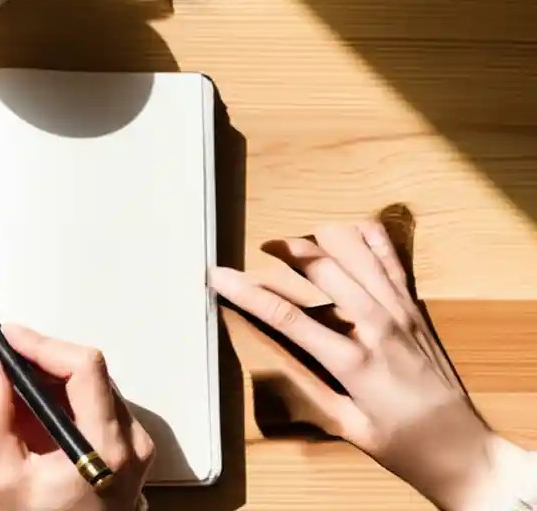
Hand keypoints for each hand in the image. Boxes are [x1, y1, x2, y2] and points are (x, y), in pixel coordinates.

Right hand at [0, 325, 152, 510]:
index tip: (12, 338)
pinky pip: (101, 398)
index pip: (84, 369)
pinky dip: (68, 393)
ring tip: (19, 388)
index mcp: (104, 449)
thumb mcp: (5, 476)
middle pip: (90, 369)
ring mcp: (136, 440)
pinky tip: (41, 408)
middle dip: (43, 357)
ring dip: (54, 375)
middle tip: (8, 359)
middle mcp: (130, 440)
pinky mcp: (134, 441)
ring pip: (96, 380)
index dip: (43, 345)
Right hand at [212, 220, 500, 510]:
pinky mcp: (415, 306)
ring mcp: (401, 311)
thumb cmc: (401, 445)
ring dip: (323, 238)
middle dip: (286, 250)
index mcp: (352, 363)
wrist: (463, 448)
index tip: (219, 275)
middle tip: (264, 248)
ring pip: (357, 251)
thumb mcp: (346, 426)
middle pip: (323, 267)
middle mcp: (378, 326)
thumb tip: (268, 354)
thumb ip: (309, 386)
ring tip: (299, 242)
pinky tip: (344, 234)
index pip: (287, 316)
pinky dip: (366, 238)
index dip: (247, 292)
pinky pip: (390, 257)